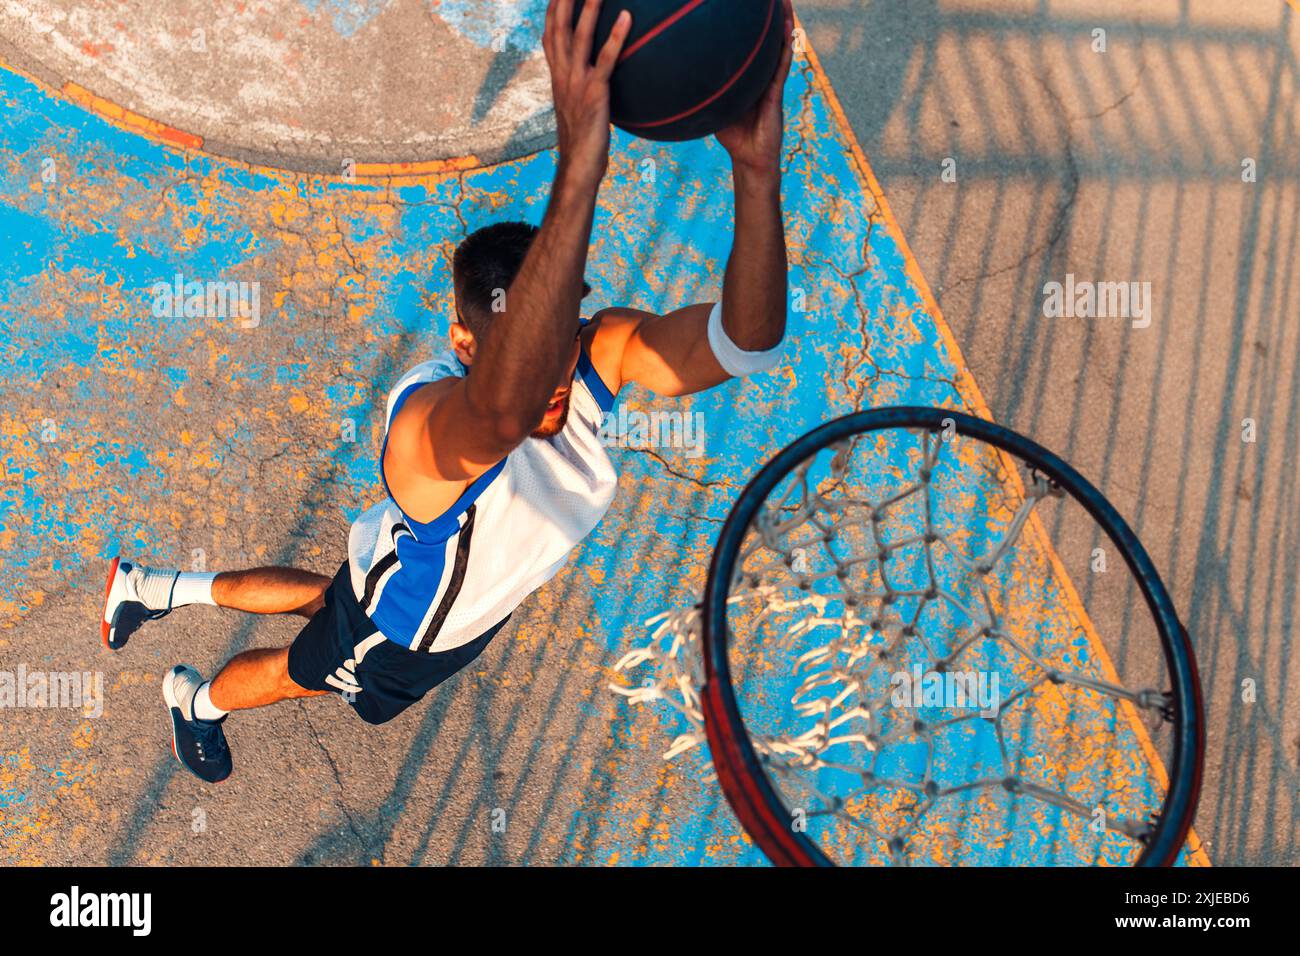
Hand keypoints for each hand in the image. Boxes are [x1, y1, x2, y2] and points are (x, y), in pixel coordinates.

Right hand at [543, 0, 631, 185]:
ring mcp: (577, 84)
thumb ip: (581, 90)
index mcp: (557, 78)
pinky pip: (606, 60)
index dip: (552, 11)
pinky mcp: (595, 94)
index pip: (550, 36)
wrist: (579, 166)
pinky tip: (626, 17)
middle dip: (563, 1)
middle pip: (559, 28)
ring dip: (589, 8)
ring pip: (580, 37)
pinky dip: (616, 37)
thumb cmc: (582, 142)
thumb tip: (594, 82)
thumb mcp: (577, 110)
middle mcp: (562, 76)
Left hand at [715, 0, 794, 177]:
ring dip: (783, 23)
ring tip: (784, 1)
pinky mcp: (776, 91)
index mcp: (746, 78)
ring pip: (779, 46)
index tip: (742, 8)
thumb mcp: (711, 108)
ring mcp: (770, 82)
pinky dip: (786, 45)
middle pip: (766, 41)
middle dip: (767, 19)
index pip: (747, 48)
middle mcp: (760, 75)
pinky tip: (788, 27)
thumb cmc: (731, 135)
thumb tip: (676, 79)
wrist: (749, 158)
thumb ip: (701, 93)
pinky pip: (782, 64)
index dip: (747, 29)